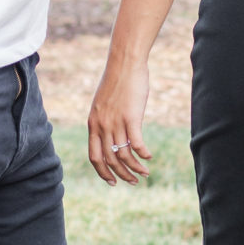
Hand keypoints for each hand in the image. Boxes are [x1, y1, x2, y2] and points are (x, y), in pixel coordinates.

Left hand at [87, 58, 151, 184]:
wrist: (125, 62)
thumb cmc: (117, 81)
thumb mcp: (103, 103)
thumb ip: (104, 119)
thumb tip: (110, 133)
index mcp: (93, 123)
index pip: (94, 157)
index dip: (103, 173)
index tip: (112, 181)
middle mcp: (102, 126)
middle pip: (110, 160)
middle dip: (122, 175)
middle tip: (134, 182)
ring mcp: (116, 122)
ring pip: (124, 154)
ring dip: (135, 168)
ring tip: (145, 173)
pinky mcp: (131, 117)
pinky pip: (136, 143)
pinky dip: (143, 154)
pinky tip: (149, 157)